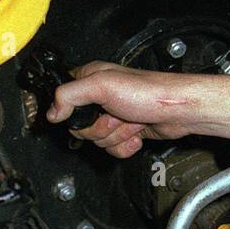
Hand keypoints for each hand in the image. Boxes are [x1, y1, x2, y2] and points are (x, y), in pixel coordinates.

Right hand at [46, 61, 229, 157]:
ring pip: (98, 140)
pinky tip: (136, 135)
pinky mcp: (127, 131)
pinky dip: (125, 147)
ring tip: (131, 122)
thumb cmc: (148, 92)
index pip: (64, 101)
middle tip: (116, 116)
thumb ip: (70, 95)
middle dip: (101, 128)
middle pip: (81, 127)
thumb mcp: (102, 86)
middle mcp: (101, 97)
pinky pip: (113, 148)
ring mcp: (114, 116)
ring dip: (116, 136)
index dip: (74, 113)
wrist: (177, 111)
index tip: (89, 113)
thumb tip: (52, 112)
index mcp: (91, 80)